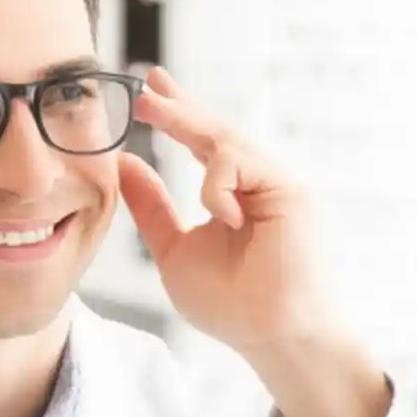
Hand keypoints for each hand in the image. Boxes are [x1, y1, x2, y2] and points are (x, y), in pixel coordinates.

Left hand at [118, 67, 324, 352]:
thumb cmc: (228, 303)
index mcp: (233, 193)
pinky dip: (216, 186)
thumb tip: (126, 162)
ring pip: (225, 138)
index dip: (176, 115)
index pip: (202, 145)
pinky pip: (240, 163)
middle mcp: (257, 183)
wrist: (267, 335)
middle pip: (215, 131)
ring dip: (183, 119)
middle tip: (147, 80)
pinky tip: (222, 217)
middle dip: (179, 103)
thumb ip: (152, 207)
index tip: (149, 90)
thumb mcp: (173, 248)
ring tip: (150, 105)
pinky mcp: (290, 191)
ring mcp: (275, 184)